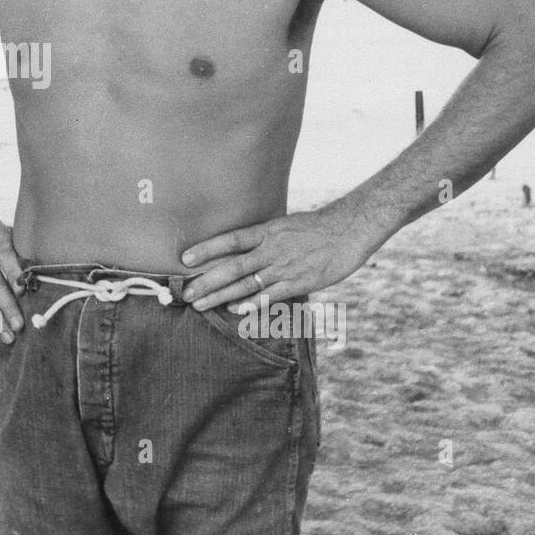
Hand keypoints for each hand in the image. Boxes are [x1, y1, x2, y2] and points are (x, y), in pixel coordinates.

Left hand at [179, 203, 374, 312]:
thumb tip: (243, 247)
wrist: (348, 230)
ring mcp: (284, 267)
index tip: (185, 258)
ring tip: (200, 305)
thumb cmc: (316, 228)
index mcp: (266, 231)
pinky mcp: (298, 282)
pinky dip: (252, 304)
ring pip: (246, 284)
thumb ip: (264, 238)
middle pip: (232, 266)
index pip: (230, 240)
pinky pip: (271, 296)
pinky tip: (235, 310)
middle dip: (206, 281)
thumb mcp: (285, 225)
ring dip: (221, 296)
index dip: (207, 248)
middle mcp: (271, 249)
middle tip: (186, 293)